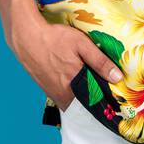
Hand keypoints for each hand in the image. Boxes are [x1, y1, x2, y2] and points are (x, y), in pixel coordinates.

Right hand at [7, 11, 121, 112]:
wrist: (26, 36)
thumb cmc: (55, 38)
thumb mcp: (81, 44)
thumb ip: (100, 62)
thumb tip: (117, 78)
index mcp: (74, 84)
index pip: (94, 103)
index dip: (104, 104)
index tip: (114, 104)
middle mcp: (62, 93)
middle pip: (82, 106)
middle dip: (93, 104)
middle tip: (103, 96)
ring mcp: (52, 92)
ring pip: (71, 104)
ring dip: (81, 101)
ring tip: (91, 91)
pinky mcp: (44, 88)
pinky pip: (61, 98)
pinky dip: (70, 97)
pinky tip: (74, 86)